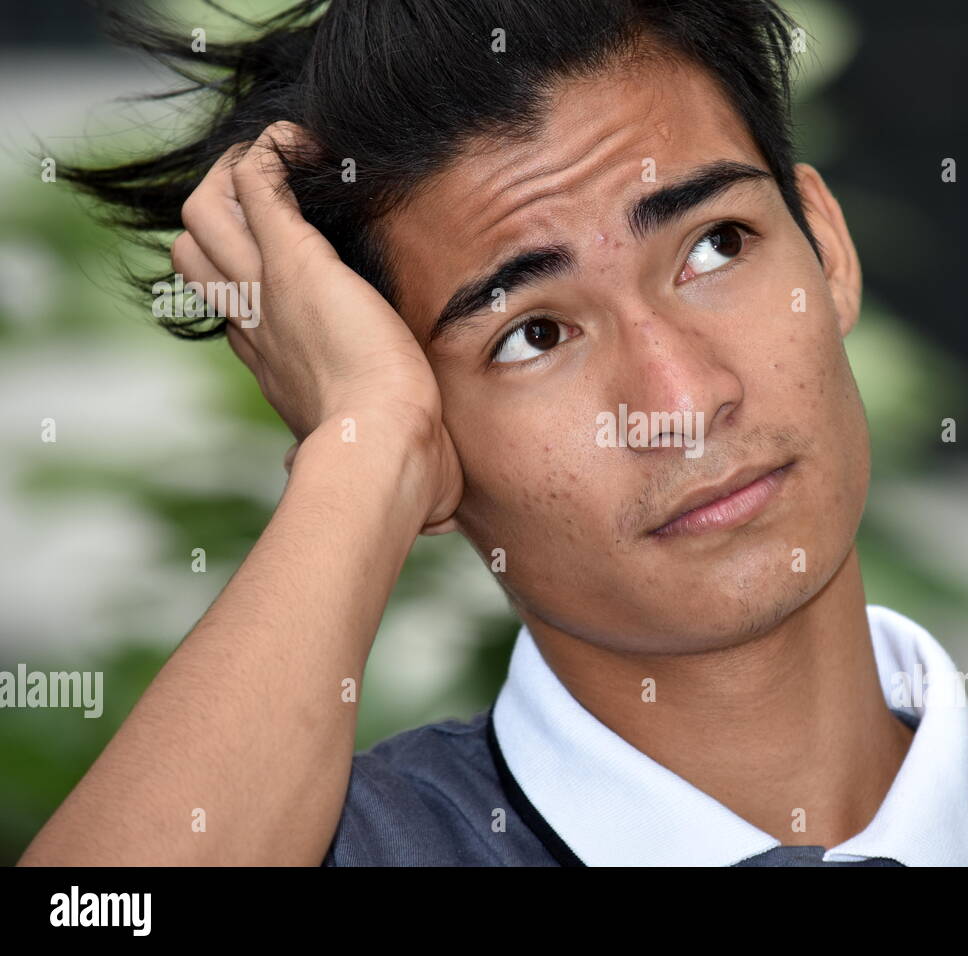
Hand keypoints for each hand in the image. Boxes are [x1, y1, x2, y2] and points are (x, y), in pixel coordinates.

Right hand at [171, 121, 462, 533]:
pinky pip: (258, 180)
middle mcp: (254, 320)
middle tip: (271, 201)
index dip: (242, 276)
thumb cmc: (391, 469)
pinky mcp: (295, 258)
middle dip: (221, 218)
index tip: (279, 264)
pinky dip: (271, 152)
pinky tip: (299, 141)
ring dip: (233, 178)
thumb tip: (437, 518)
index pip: (229, 303)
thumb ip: (403, 477)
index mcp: (270, 362)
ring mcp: (267, 286)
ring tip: (278, 163)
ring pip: (204, 209)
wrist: (382, 450)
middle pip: (196, 249)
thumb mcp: (382, 464)